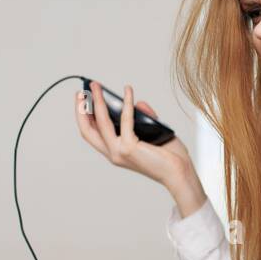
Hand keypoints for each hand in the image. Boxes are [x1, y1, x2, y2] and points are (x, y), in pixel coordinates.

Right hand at [74, 82, 205, 213]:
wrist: (179, 173)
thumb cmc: (169, 157)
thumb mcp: (153, 134)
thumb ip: (144, 119)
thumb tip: (138, 103)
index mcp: (116, 152)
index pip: (92, 134)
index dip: (84, 117)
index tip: (82, 100)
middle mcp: (114, 154)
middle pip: (87, 130)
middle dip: (80, 109)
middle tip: (81, 91)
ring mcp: (119, 152)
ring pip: (100, 122)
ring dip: (96, 101)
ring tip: (96, 86)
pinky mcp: (129, 148)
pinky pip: (125, 119)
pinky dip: (126, 102)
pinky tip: (128, 90)